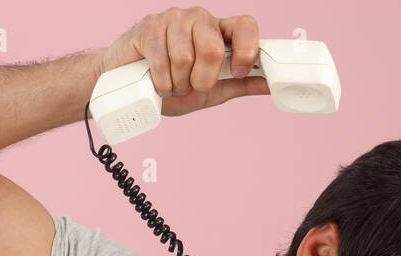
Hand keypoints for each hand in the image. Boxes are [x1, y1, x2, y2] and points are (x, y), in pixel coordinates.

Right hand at [98, 6, 269, 117]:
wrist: (130, 85)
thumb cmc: (172, 84)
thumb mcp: (211, 90)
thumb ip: (239, 84)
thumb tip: (270, 84)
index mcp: (219, 31)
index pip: (245, 25)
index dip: (247, 49)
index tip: (239, 70)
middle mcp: (199, 19)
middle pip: (213, 48)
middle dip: (202, 80)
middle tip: (191, 87)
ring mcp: (173, 20)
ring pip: (185, 57)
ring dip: (177, 83)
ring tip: (172, 85)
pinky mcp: (149, 27)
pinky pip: (161, 59)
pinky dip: (161, 82)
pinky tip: (158, 83)